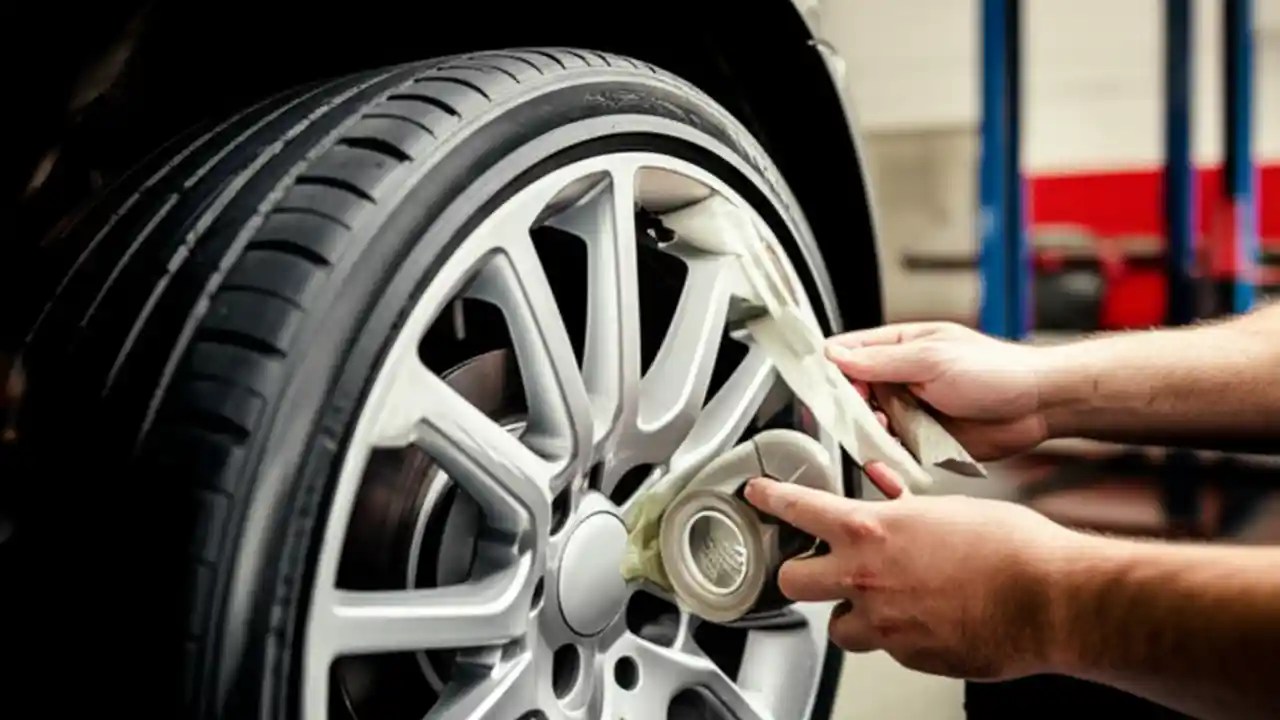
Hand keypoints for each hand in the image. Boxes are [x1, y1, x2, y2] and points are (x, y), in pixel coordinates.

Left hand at [745, 463, 1079, 680]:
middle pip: (793, 583)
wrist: (1049, 598)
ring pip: (838, 628)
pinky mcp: (909, 657)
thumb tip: (889, 500)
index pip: (799, 509)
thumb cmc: (1011, 547)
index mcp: (871, 531)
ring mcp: (884, 624)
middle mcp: (866, 579)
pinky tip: (927, 619)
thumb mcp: (947, 508)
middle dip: (800, 576)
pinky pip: (886, 649)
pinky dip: (897, 636)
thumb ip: (905, 508)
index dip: (770, 499)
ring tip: (882, 602)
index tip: (757, 495)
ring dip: (850, 615)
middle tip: (816, 570)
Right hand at [826, 322, 1048, 460]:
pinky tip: (893, 453)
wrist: (1038, 408)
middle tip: (855, 414)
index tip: (821, 385)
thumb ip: (881, 360)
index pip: (849, 352)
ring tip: (883, 432)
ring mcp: (910, 410)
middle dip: (849, 407)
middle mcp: (900, 378)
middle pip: (853, 393)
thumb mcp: (931, 359)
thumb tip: (836, 355)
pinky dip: (888, 454)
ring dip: (870, 432)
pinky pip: (893, 450)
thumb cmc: (996, 371)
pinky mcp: (922, 440)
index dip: (830, 368)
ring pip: (870, 425)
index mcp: (900, 346)